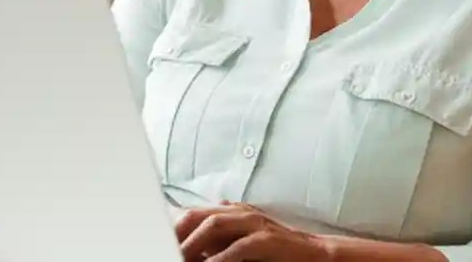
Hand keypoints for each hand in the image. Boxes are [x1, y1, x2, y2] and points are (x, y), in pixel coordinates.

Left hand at [175, 201, 330, 261]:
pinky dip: (221, 257)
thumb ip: (220, 239)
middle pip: (199, 214)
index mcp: (232, 213)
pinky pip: (239, 247)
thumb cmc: (277, 252)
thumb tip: (193, 243)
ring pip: (215, 225)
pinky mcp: (267, 239)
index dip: (173, 225)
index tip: (157, 238)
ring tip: (178, 256)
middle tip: (164, 247)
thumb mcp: (244, 241)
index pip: (194, 213)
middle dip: (178, 231)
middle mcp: (241, 214)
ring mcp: (254, 224)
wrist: (314, 253)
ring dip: (193, 243)